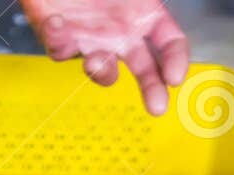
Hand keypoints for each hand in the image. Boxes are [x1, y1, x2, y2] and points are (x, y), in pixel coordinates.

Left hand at [20, 0, 189, 116]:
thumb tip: (148, 8)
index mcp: (143, 14)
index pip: (170, 42)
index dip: (176, 60)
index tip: (174, 77)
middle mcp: (121, 34)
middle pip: (145, 69)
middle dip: (152, 89)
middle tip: (157, 106)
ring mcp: (92, 40)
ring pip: (102, 70)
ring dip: (100, 70)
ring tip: (95, 60)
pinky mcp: (61, 40)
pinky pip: (60, 49)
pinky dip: (59, 40)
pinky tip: (57, 23)